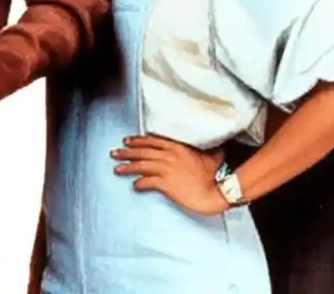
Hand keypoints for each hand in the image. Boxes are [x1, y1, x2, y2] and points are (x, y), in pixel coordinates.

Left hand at [111, 135, 228, 215]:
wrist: (216, 193)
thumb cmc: (215, 176)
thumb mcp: (211, 157)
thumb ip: (208, 149)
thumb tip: (219, 144)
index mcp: (177, 148)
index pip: (152, 141)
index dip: (138, 140)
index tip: (127, 141)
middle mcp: (169, 156)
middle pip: (142, 152)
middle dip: (126, 152)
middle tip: (114, 153)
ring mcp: (166, 170)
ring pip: (140, 165)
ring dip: (127, 167)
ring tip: (117, 169)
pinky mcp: (165, 184)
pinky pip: (146, 182)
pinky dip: (138, 184)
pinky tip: (134, 186)